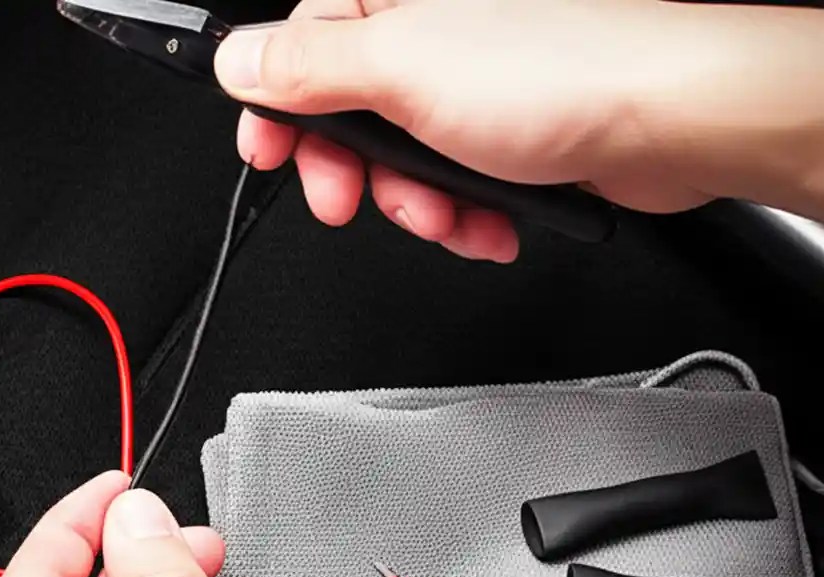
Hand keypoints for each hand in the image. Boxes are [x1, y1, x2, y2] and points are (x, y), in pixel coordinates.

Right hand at [214, 0, 823, 259]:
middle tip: (351, 198)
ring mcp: (470, 84)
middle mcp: (432, 33)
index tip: (271, 153)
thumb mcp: (398, 68)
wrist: (673, 120)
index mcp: (395, 1)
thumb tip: (239, 59)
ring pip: (401, 160)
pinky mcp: (508, 132)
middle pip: (346, 112)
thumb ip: (306, 68)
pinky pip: (454, 182)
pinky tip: (485, 219)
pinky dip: (464, 213)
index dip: (277, 108)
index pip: (299, 46)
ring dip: (416, 204)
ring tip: (445, 212)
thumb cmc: (561, 74)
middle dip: (354, 172)